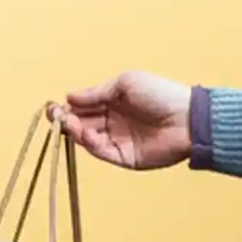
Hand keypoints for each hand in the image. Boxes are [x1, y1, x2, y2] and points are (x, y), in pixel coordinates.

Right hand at [52, 71, 191, 169]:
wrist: (186, 119)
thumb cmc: (160, 94)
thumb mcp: (125, 83)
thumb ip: (97, 92)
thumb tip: (70, 96)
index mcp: (113, 102)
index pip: (84, 106)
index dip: (68, 106)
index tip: (55, 106)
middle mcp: (113, 121)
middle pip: (83, 123)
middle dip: (67, 120)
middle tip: (56, 117)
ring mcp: (118, 140)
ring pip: (88, 138)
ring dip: (76, 131)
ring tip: (69, 124)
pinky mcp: (123, 157)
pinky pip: (101, 151)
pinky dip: (90, 143)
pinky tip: (86, 134)